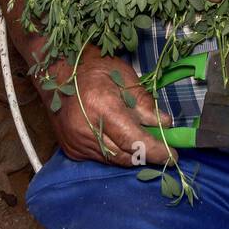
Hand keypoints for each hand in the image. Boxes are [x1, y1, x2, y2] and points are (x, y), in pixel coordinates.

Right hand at [40, 49, 175, 168]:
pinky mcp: (71, 149)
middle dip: (146, 155)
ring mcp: (76, 141)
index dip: (156, 151)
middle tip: (162, 150)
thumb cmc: (94, 68)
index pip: (135, 140)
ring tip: (141, 142)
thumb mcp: (125, 76)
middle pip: (125, 156)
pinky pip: (99, 158)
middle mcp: (86, 128)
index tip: (172, 154)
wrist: (56, 72)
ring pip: (113, 160)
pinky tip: (117, 139)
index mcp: (102, 106)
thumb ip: (144, 103)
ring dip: (130, 155)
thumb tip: (164, 124)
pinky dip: (113, 152)